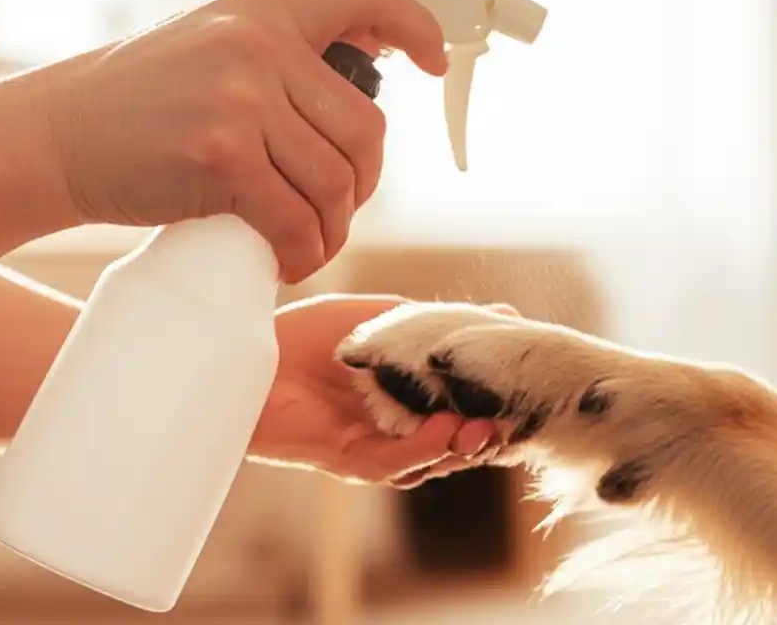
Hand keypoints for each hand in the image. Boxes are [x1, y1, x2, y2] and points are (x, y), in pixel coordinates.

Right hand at [33, 0, 447, 281]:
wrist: (59, 134)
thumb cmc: (144, 101)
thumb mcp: (217, 44)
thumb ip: (286, 52)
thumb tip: (373, 59)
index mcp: (267, 10)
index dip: (416, 25)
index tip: (434, 60)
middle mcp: (260, 45)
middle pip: (366, 129)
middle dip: (362, 183)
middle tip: (335, 207)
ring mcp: (241, 98)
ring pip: (337, 182)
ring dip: (334, 227)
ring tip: (310, 239)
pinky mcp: (222, 156)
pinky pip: (297, 218)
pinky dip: (305, 251)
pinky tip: (291, 257)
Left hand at [250, 294, 501, 486]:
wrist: (248, 352)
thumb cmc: (310, 335)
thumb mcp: (389, 320)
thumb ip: (442, 322)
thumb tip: (506, 312)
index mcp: (413, 401)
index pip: (470, 410)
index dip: (499, 405)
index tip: (527, 388)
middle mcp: (400, 431)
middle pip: (460, 444)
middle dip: (489, 435)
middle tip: (513, 418)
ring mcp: (378, 449)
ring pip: (434, 460)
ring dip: (462, 447)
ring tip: (484, 428)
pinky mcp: (350, 460)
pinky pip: (395, 463)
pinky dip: (424, 448)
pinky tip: (444, 429)